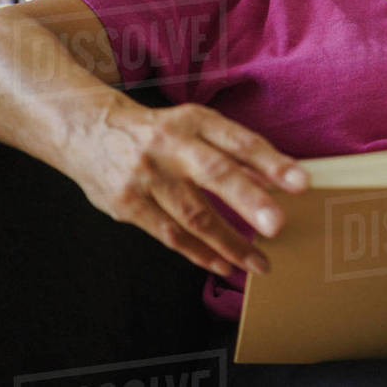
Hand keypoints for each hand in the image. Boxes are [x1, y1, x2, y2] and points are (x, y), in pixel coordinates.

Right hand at [64, 98, 308, 277]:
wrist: (86, 130)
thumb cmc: (157, 132)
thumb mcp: (194, 126)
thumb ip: (235, 151)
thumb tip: (279, 177)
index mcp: (193, 121)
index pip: (239, 141)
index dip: (271, 162)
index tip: (301, 183)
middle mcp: (170, 145)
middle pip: (215, 174)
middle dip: (249, 201)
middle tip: (278, 226)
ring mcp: (146, 177)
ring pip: (194, 215)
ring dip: (229, 243)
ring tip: (259, 263)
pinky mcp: (127, 204)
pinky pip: (170, 235)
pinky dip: (199, 253)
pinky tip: (223, 265)